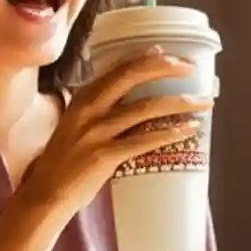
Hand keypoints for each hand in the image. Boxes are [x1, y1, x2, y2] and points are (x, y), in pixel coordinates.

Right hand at [19, 48, 212, 217]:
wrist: (45, 195)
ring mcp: (96, 132)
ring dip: (180, 103)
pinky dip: (170, 132)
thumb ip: (100, 111)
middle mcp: (88, 109)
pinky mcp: (105, 156)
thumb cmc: (65, 162)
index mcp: (83, 98)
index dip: (147, 58)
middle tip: (191, 69)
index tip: (171, 55)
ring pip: (146, 108)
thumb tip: (134, 102)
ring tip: (204, 103)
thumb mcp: (77, 125)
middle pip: (132, 77)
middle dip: (165, 68)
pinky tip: (189, 130)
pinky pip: (145, 140)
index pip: (118, 68)